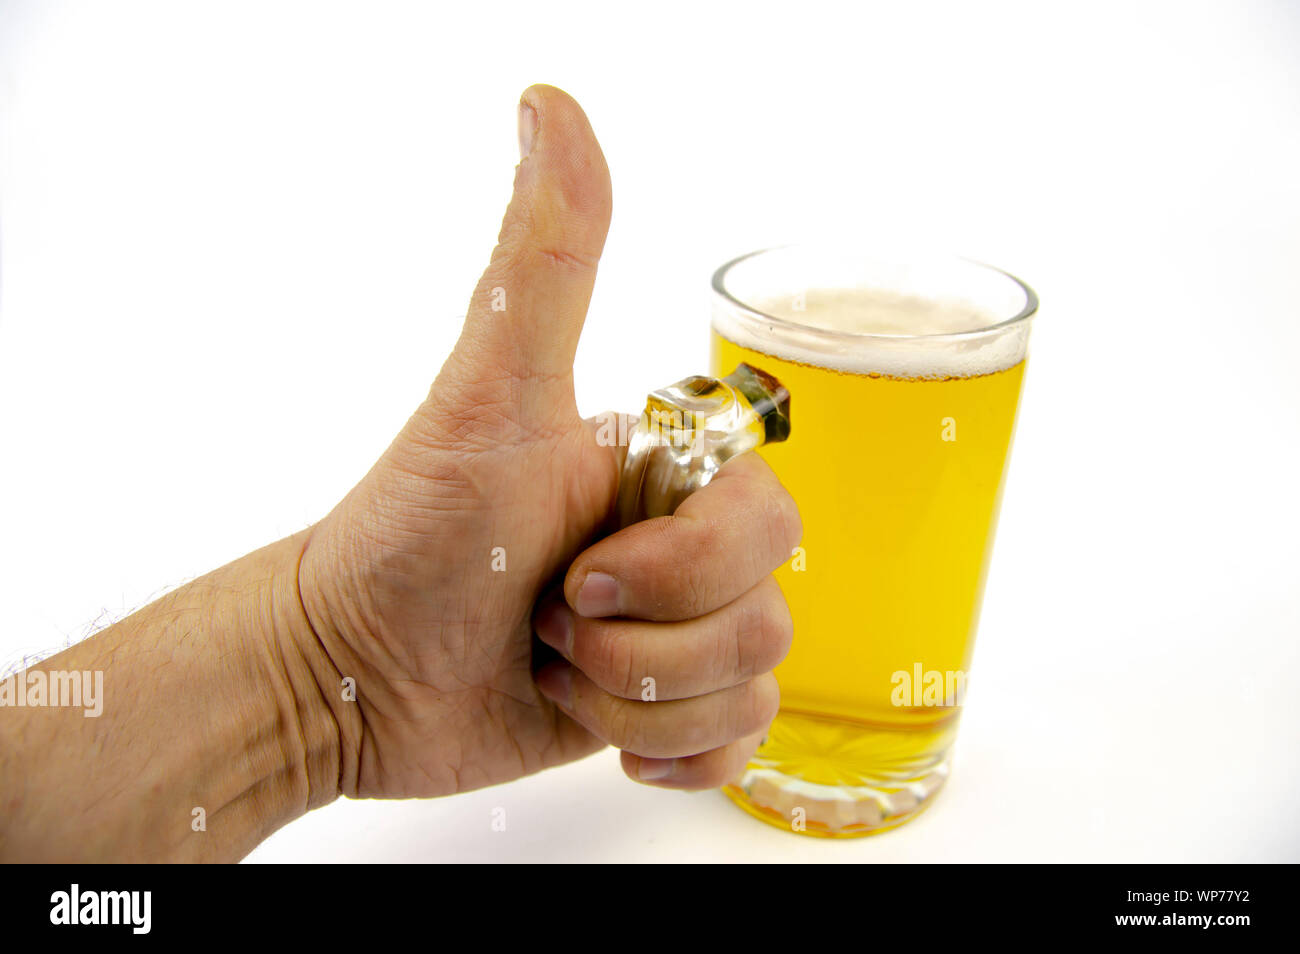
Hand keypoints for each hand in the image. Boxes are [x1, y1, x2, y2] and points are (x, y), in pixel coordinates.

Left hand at [296, 85, 801, 799]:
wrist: (348, 677)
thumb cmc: (405, 534)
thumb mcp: (485, 397)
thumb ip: (545, 260)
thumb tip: (552, 103)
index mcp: (661, 474)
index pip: (769, 522)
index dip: (679, 570)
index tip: (572, 574)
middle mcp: (677, 549)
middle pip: (770, 610)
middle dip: (645, 643)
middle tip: (550, 620)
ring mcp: (672, 634)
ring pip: (755, 681)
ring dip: (634, 697)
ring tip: (550, 668)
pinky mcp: (659, 710)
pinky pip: (742, 742)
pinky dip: (676, 753)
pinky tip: (603, 734)